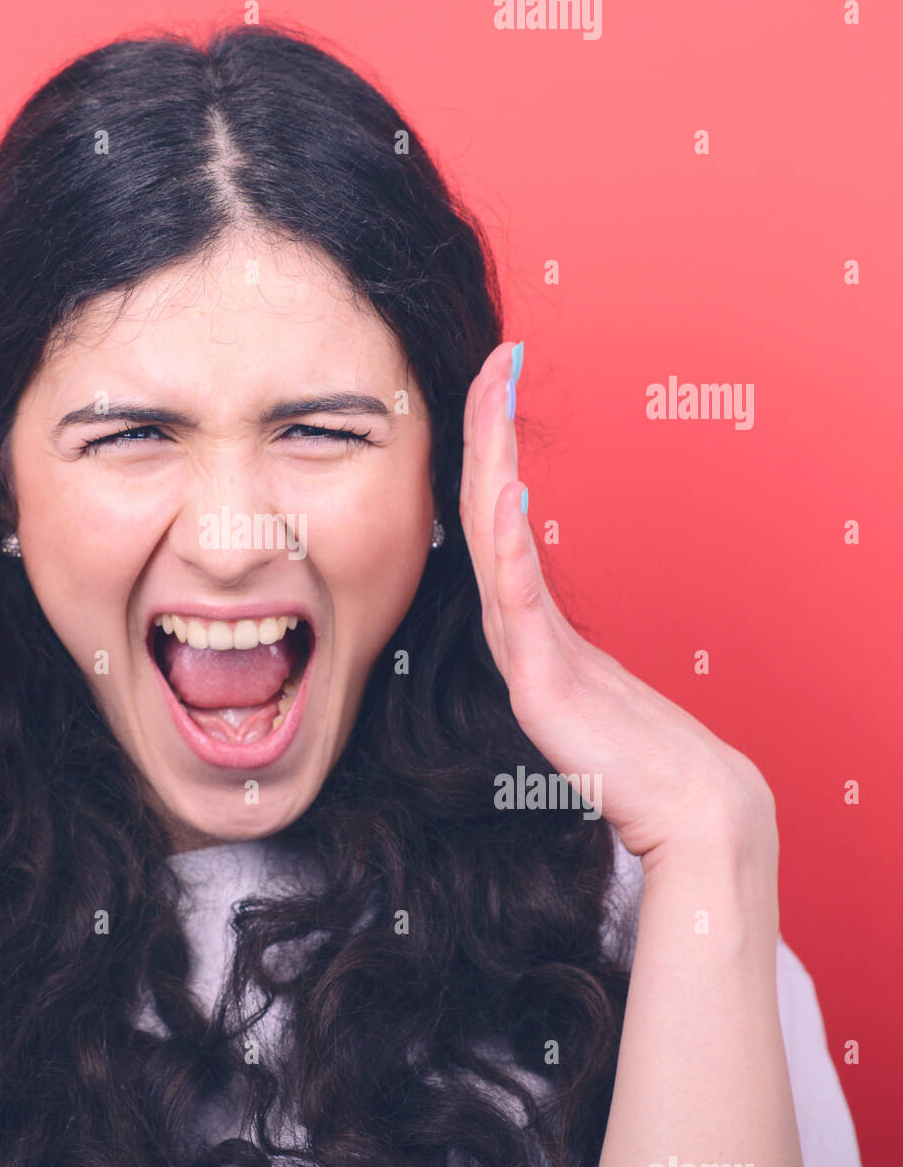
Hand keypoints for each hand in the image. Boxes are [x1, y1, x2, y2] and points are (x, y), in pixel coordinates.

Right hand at [460, 342, 776, 872]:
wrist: (678, 805)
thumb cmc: (638, 742)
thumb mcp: (596, 671)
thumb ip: (559, 636)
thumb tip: (545, 613)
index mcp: (528, 613)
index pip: (499, 511)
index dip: (495, 444)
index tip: (500, 377)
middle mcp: (516, 621)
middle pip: (488, 508)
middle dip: (490, 431)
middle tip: (495, 362)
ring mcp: (524, 648)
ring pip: (494, 540)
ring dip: (493, 465)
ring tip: (492, 402)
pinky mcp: (540, 680)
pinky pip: (519, 602)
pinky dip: (506, 549)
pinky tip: (505, 500)